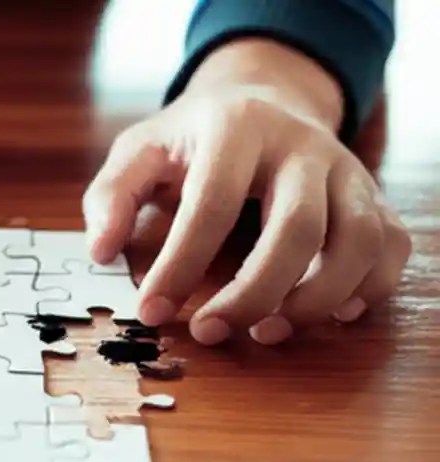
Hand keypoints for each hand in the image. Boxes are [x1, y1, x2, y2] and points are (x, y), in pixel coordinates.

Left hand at [83, 38, 411, 344]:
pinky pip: (389, 252)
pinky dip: (366, 291)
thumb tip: (100, 251)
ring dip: (314, 302)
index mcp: (237, 128)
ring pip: (358, 243)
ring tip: (266, 333)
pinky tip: (325, 315)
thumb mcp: (139, 151)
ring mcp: (347, 173)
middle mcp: (303, 147)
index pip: (211, 203)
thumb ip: (111, 197)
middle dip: (252, 294)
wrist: (264, 100)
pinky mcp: (374, 199)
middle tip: (209, 333)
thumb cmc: (193, 140)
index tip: (151, 311)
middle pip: (297, 229)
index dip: (180, 265)